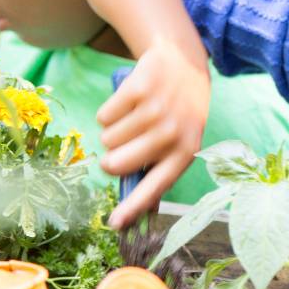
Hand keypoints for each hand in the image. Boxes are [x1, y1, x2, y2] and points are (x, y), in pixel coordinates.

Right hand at [99, 36, 210, 228]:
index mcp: (184, 153)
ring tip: (136, 117)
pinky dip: (110, 112)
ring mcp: (155, 111)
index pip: (155, 187)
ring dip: (114, 131)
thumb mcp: (180, 140)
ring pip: (107, 139)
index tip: (114, 224)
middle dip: (111, 158)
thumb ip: (158, 169)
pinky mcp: (138, 89)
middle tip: (126, 143)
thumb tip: (131, 208)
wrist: (184, 65)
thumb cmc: (178, 112)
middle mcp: (171, 134)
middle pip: (116, 164)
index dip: (133, 207)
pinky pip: (104, 116)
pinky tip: (130, 102)